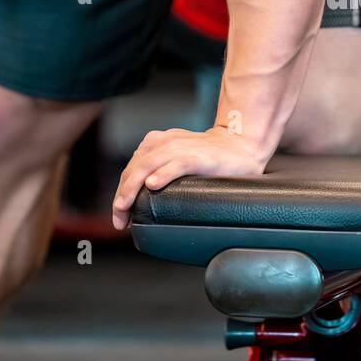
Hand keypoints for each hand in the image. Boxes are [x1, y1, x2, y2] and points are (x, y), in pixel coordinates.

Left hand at [112, 126, 267, 230]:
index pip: (132, 167)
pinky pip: (177, 163)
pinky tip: (152, 185)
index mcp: (158, 143)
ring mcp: (182, 148)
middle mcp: (166, 142)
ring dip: (133, 187)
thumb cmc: (209, 156)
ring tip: (125, 207)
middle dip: (123, 194)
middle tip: (119, 218)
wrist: (240, 144)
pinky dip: (163, 173)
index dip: (121, 191)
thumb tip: (141, 197)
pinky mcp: (199, 156)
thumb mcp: (178, 158)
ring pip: (149, 164)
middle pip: (136, 168)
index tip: (120, 215)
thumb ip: (160, 169)